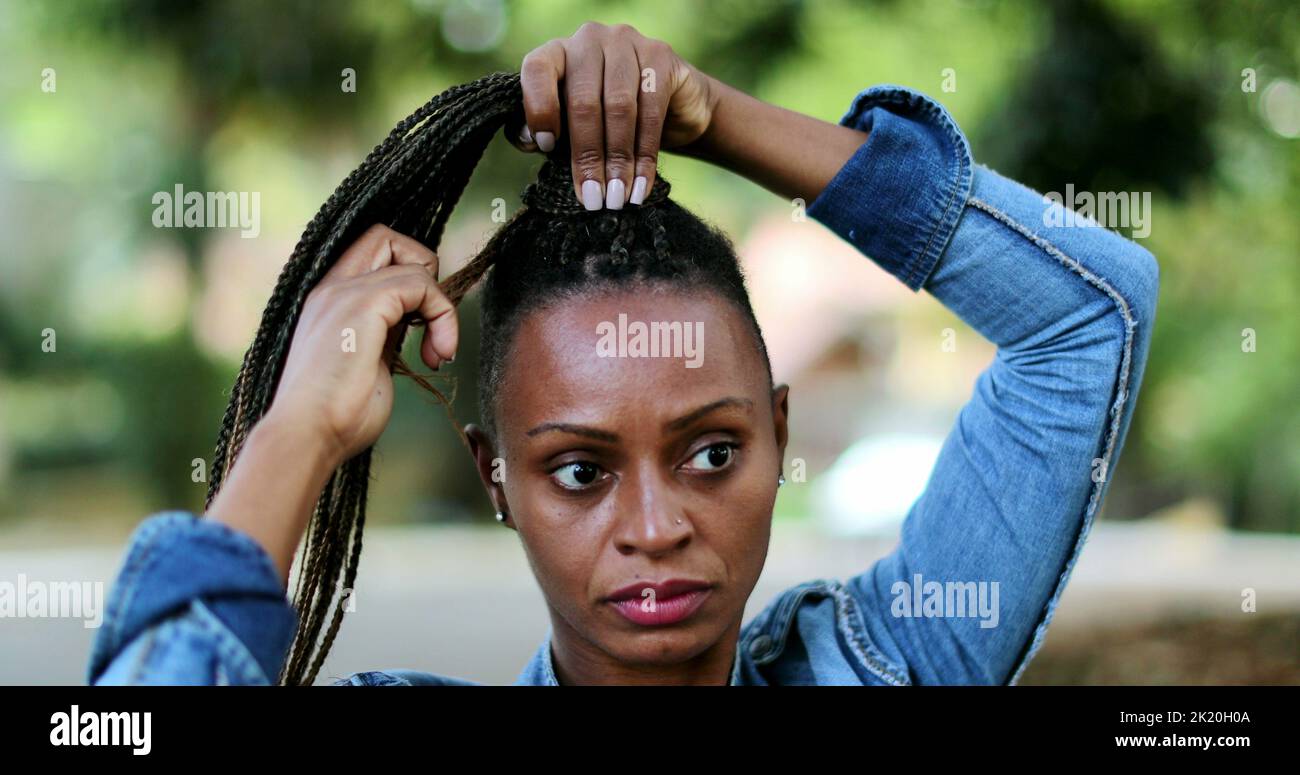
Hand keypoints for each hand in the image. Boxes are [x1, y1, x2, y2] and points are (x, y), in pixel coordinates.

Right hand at [264, 224, 457, 466]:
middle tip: (429, 323)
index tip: (419, 328)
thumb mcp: (367, 364)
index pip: (372, 255)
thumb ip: (385, 334)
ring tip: (438, 351)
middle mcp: (332, 288)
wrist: (307, 436)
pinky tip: (437, 356)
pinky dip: (444, 317)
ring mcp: (345, 292)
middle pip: (387, 237)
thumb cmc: (335, 419)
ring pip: (413, 258)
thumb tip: (415, 321)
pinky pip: (423, 284)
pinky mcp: (364, 304)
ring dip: (442, 307)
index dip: (408, 278)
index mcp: (329, 300)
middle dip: (424, 272)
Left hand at [508, 22, 719, 209]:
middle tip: (592, 198)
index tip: (546, 147)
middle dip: (587, 155)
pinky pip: (651, 111)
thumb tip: (531, 141)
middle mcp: (589, 40)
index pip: (537, 70)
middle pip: (583, 100)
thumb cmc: (606, 122)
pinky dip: (645, 155)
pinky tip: (641, 186)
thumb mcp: (570, 127)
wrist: (671, 108)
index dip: (539, 108)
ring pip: (619, 107)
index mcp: (557, 52)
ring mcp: (626, 43)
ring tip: (617, 198)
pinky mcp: (660, 56)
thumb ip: (544, 133)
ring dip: (618, 161)